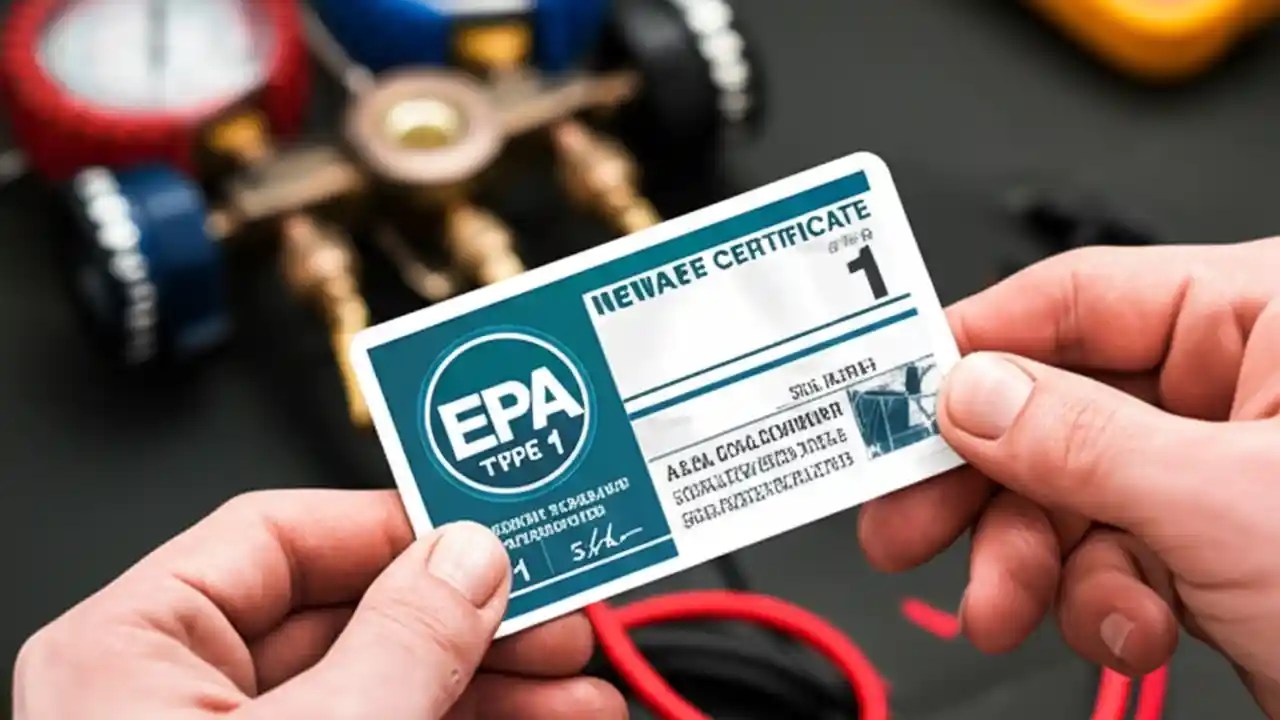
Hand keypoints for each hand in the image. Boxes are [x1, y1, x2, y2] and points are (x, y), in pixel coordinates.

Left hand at [13, 490, 624, 718]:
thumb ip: (405, 640)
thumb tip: (467, 561)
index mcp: (134, 654)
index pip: (278, 538)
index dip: (397, 528)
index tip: (493, 535)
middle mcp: (177, 706)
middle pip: (353, 621)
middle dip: (473, 624)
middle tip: (559, 624)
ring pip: (386, 694)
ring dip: (492, 692)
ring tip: (580, 699)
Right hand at [858, 240, 1279, 713]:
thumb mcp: (1229, 503)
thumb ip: (1080, 441)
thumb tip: (968, 393)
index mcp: (1265, 320)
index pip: (1074, 300)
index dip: (969, 347)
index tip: (888, 395)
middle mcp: (1237, 387)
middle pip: (1052, 408)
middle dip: (980, 481)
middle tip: (905, 519)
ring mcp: (1218, 472)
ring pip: (1065, 495)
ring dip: (1028, 560)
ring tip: (1007, 604)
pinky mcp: (1211, 546)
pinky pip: (1106, 555)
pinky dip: (1093, 599)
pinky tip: (1121, 625)